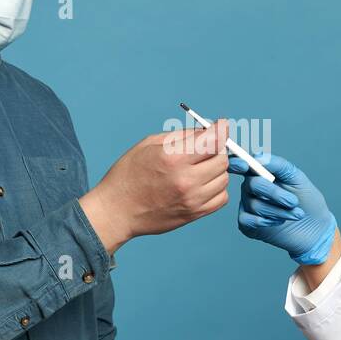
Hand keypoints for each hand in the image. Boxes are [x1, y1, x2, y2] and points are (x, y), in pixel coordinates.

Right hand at [80, 119, 230, 254]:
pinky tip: (201, 184)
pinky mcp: (194, 214)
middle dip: (217, 149)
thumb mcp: (149, 144)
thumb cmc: (128, 175)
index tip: (222, 125)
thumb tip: (207, 130)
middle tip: (204, 148)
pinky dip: (216, 188)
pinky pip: (221, 198)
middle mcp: (186, 180)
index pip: (213, 140)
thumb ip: (181, 136)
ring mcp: (192, 199)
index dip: (221, 129)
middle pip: (222, 159)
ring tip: (198, 168)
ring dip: (216, 170)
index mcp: (172, 158)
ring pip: (224, 178)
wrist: (116, 211)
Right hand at [228, 152, 336, 264]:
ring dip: (279, 211)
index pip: (244, 163)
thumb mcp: (297, 178)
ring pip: (255, 205)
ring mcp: (247, 205)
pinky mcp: (246, 224)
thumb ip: (278, 165)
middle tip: (294, 202)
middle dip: (275, 194)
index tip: (246, 166)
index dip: (239, 163)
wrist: (315, 229)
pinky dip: (266, 221)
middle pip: (253, 184)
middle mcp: (250, 187)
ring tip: (296, 214)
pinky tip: (279, 222)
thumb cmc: (306, 201)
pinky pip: (248, 220)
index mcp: (261, 172)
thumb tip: (259, 156)